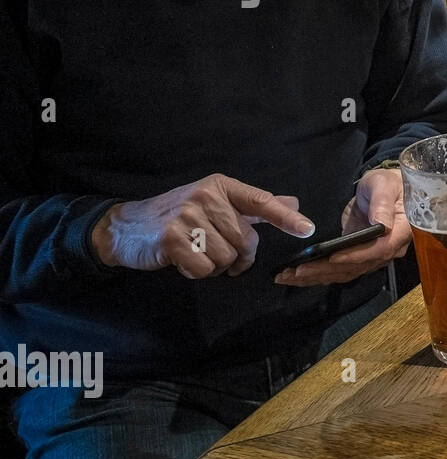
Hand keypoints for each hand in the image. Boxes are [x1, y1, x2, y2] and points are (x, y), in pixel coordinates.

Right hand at [90, 174, 313, 278]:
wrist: (127, 227)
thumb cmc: (178, 216)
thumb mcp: (215, 203)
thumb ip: (255, 206)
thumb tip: (293, 203)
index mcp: (220, 186)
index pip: (260, 201)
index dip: (286, 217)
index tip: (308, 229)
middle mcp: (205, 196)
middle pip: (245, 240)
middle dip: (237, 255)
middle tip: (216, 251)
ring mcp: (187, 216)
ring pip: (226, 257)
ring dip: (213, 264)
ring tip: (195, 252)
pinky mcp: (171, 239)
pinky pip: (204, 269)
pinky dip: (196, 272)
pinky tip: (182, 260)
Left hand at [275, 168, 411, 286]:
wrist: (387, 190)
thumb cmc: (388, 183)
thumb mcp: (384, 186)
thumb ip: (383, 204)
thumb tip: (383, 225)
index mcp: (399, 233)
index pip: (378, 250)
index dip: (355, 256)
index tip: (331, 258)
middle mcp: (387, 250)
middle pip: (357, 267)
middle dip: (325, 271)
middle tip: (297, 271)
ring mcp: (372, 256)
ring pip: (345, 272)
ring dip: (317, 277)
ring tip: (289, 277)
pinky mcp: (358, 256)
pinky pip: (340, 269)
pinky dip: (319, 274)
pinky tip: (298, 275)